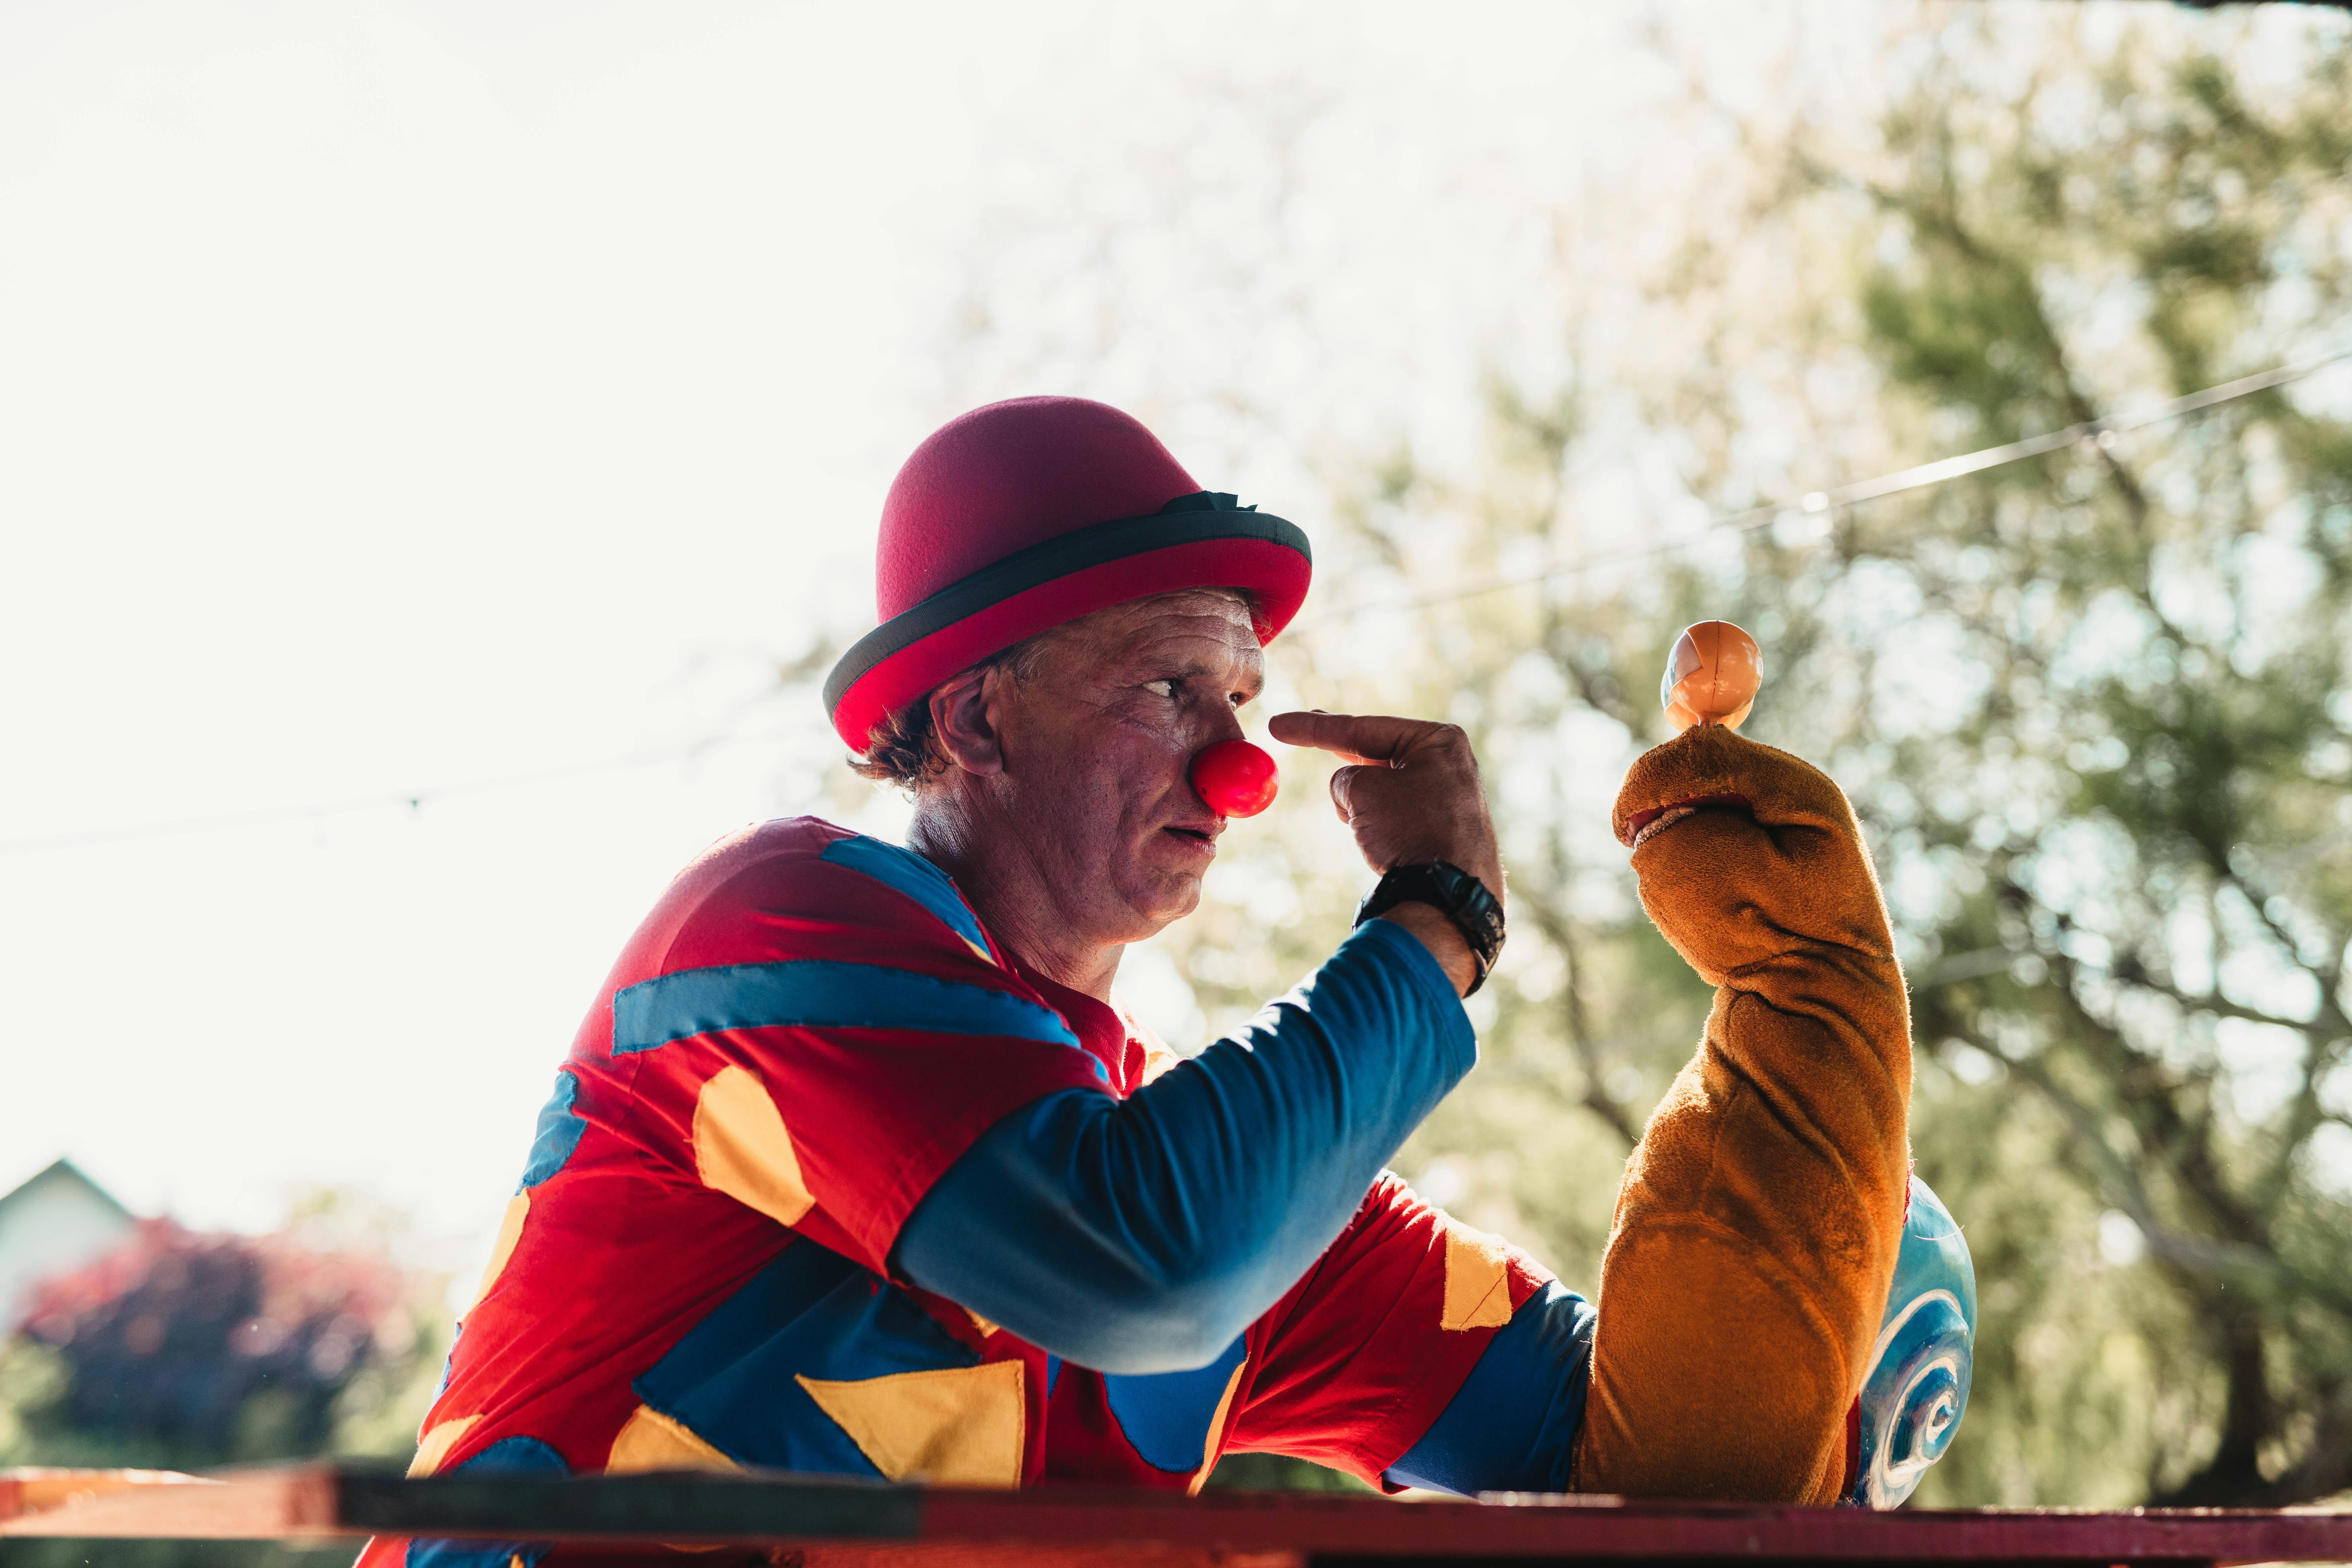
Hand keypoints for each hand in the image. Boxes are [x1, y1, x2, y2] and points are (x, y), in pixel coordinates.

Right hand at [1269, 711, 1502, 994]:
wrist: (1447, 897)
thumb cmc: (1411, 833)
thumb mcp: (1363, 791)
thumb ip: (1345, 779)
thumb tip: (1348, 792)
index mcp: (1437, 740)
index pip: (1362, 728)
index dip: (1314, 727)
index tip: (1278, 724)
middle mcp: (1449, 762)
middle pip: (1376, 751)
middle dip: (1337, 749)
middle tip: (1297, 729)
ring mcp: (1448, 796)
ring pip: (1382, 789)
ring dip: (1361, 803)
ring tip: (1371, 831)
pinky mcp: (1442, 827)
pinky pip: (1395, 814)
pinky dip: (1378, 823)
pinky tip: (1383, 844)